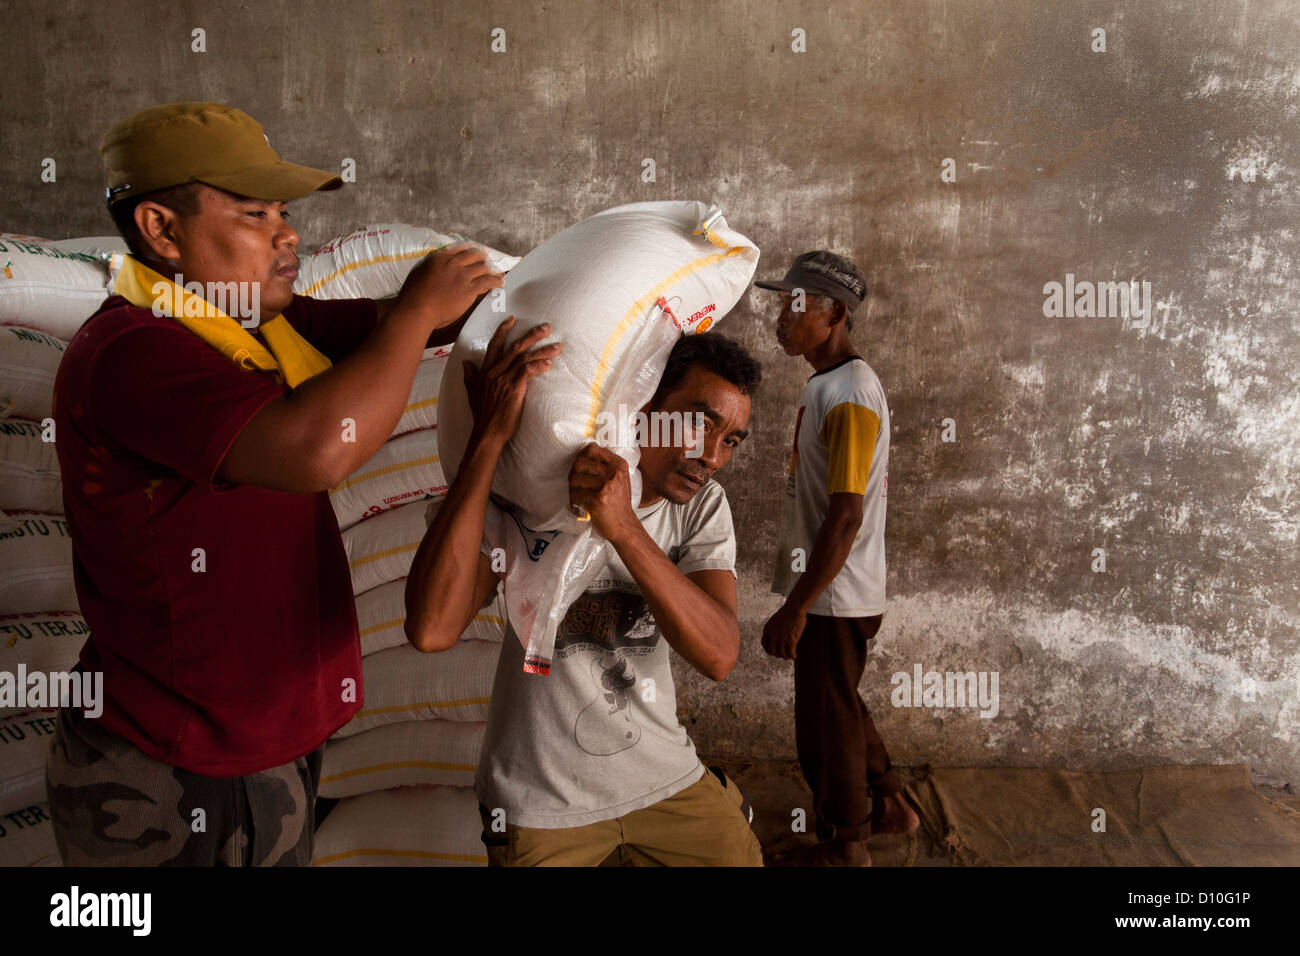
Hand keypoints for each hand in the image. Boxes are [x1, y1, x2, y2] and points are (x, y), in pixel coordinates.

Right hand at [398, 244, 504, 327]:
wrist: (417, 309)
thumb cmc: (413, 296)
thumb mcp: (419, 272)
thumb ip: (431, 267)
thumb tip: (437, 268)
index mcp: (438, 257)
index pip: (459, 249)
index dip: (470, 251)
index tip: (475, 253)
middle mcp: (452, 262)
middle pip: (474, 254)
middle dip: (483, 256)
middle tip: (490, 259)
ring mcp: (462, 275)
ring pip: (484, 267)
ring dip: (494, 269)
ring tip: (500, 271)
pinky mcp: (469, 289)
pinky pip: (488, 282)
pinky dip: (496, 281)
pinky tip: (500, 283)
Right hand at [463, 316, 560, 444]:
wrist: (487, 432)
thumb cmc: (483, 415)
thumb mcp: (472, 392)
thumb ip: (470, 376)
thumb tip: (465, 362)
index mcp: (485, 371)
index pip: (494, 345)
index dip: (503, 330)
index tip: (512, 319)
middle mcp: (494, 372)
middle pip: (515, 347)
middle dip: (532, 335)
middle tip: (547, 327)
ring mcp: (504, 379)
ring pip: (525, 358)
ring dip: (543, 350)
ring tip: (557, 346)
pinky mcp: (514, 389)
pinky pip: (528, 371)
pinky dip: (539, 365)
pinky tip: (549, 363)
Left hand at [568, 443, 640, 544]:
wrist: (624, 526)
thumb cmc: (619, 503)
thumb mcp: (620, 479)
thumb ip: (606, 465)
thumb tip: (586, 451)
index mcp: (619, 464)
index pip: (592, 449)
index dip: (582, 456)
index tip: (581, 467)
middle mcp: (614, 472)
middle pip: (580, 463)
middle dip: (573, 474)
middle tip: (576, 484)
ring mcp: (607, 485)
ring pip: (574, 478)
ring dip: (572, 489)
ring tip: (579, 495)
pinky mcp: (598, 498)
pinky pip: (575, 493)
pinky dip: (574, 500)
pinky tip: (581, 504)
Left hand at [761, 604, 805, 659]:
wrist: (795, 608)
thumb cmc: (787, 612)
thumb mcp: (775, 620)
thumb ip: (773, 628)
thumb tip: (775, 636)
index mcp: (767, 629)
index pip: (764, 644)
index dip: (768, 649)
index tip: (774, 650)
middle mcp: (773, 635)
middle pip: (771, 651)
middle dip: (776, 654)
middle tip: (782, 653)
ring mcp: (782, 638)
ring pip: (781, 654)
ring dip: (785, 656)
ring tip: (789, 656)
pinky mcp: (791, 640)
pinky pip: (790, 653)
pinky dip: (792, 656)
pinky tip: (794, 656)